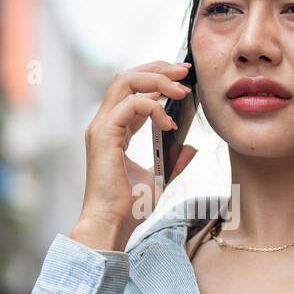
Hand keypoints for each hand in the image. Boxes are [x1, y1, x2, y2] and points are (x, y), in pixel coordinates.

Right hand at [71, 61, 197, 250]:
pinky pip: (129, 105)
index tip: (183, 79)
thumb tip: (192, 147)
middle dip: (157, 69)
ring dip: (156, 80)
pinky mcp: (104, 135)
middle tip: (184, 71)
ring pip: (125, 82)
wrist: (112, 224)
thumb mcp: (159, 178)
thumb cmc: (129, 207)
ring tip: (181, 89)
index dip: (157, 79)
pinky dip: (152, 107)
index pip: (133, 90)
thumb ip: (174, 160)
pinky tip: (167, 122)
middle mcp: (105, 124)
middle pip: (127, 77)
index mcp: (115, 130)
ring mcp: (101, 127)